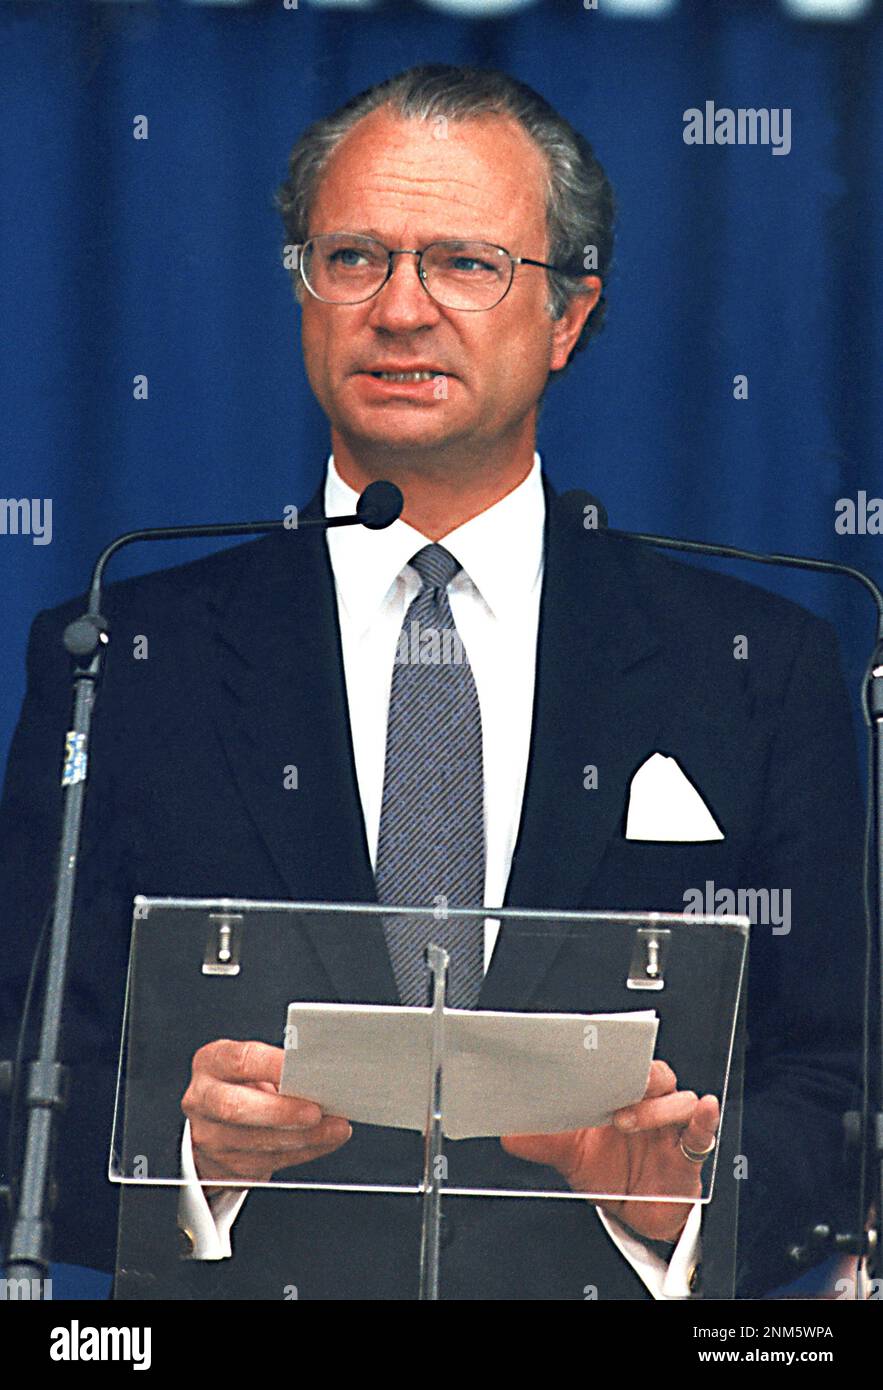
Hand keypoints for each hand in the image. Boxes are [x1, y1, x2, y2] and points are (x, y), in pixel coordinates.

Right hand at [182, 1038, 351, 1184]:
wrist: (218, 1122)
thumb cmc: (244, 1084)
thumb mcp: (253, 1065)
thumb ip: (279, 1067)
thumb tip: (320, 1072)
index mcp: (211, 1063)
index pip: (239, 1061)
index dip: (271, 1065)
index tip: (303, 1066)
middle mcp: (203, 1100)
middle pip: (236, 1108)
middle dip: (282, 1111)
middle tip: (316, 1111)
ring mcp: (209, 1138)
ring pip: (255, 1142)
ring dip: (302, 1137)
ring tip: (333, 1127)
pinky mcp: (225, 1167)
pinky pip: (268, 1163)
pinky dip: (303, 1151)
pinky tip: (323, 1141)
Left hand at [500, 1061, 718, 1242]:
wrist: (636, 1215)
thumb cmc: (608, 1173)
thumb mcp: (570, 1158)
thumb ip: (543, 1142)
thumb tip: (509, 1134)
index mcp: (619, 1095)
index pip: (621, 1063)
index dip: (612, 1052)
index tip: (593, 1047)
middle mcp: (648, 1104)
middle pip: (654, 1073)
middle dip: (637, 1073)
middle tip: (617, 1078)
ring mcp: (670, 1127)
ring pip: (677, 1099)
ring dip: (654, 1107)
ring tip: (627, 1120)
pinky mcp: (688, 1153)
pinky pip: (702, 1131)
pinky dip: (704, 1119)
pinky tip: (704, 1109)